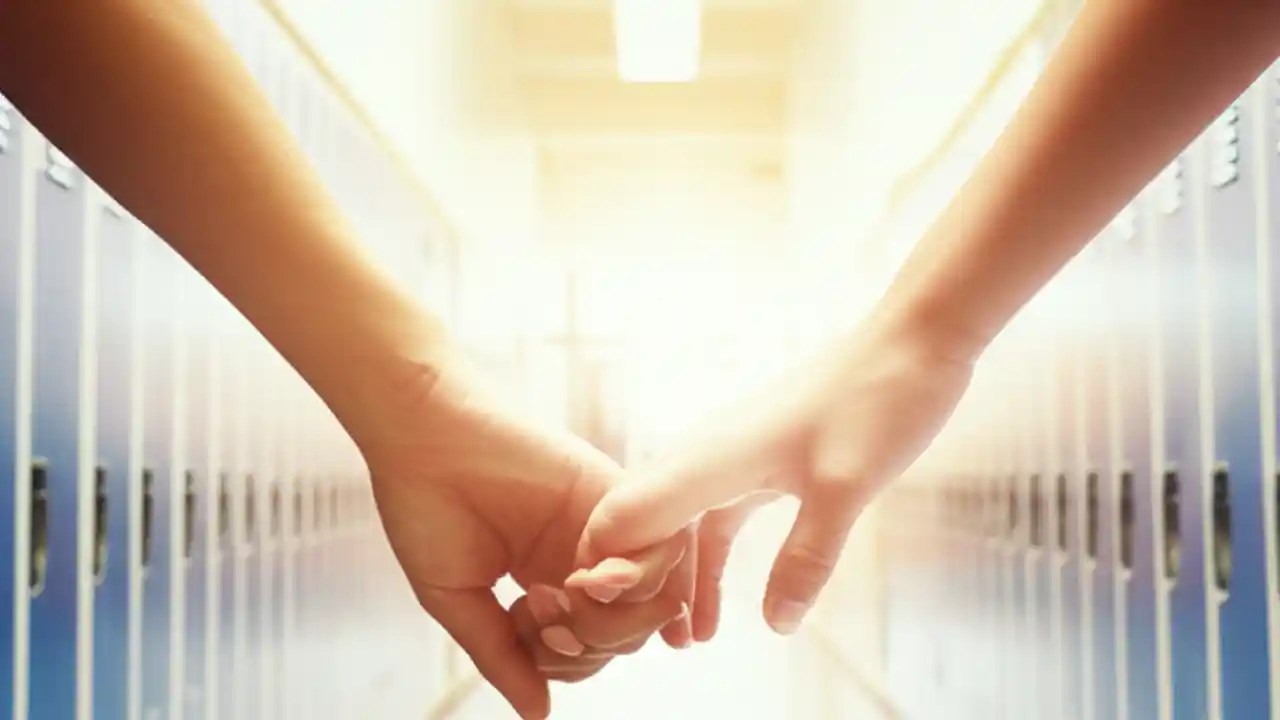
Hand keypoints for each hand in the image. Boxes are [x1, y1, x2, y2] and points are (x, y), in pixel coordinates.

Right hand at [353, 349, 686, 718]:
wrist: (422, 436)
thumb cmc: (426, 508)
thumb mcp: (459, 599)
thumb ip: (504, 655)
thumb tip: (540, 715)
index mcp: (546, 581)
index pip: (587, 648)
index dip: (564, 658)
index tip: (523, 625)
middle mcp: (582, 555)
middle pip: (627, 630)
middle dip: (591, 643)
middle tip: (541, 610)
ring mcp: (602, 524)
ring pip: (651, 595)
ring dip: (612, 616)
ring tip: (559, 593)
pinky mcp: (615, 489)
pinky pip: (658, 543)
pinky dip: (633, 574)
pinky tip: (584, 575)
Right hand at [575, 314, 972, 637]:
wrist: (911, 343)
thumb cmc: (875, 402)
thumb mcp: (845, 490)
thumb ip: (806, 558)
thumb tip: (776, 623)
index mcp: (707, 457)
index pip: (620, 519)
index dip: (605, 571)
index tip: (622, 623)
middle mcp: (703, 453)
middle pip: (637, 524)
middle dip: (632, 584)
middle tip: (652, 642)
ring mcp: (726, 455)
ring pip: (674, 524)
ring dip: (671, 579)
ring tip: (681, 641)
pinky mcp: (755, 459)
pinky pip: (710, 519)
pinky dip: (705, 562)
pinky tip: (714, 608)